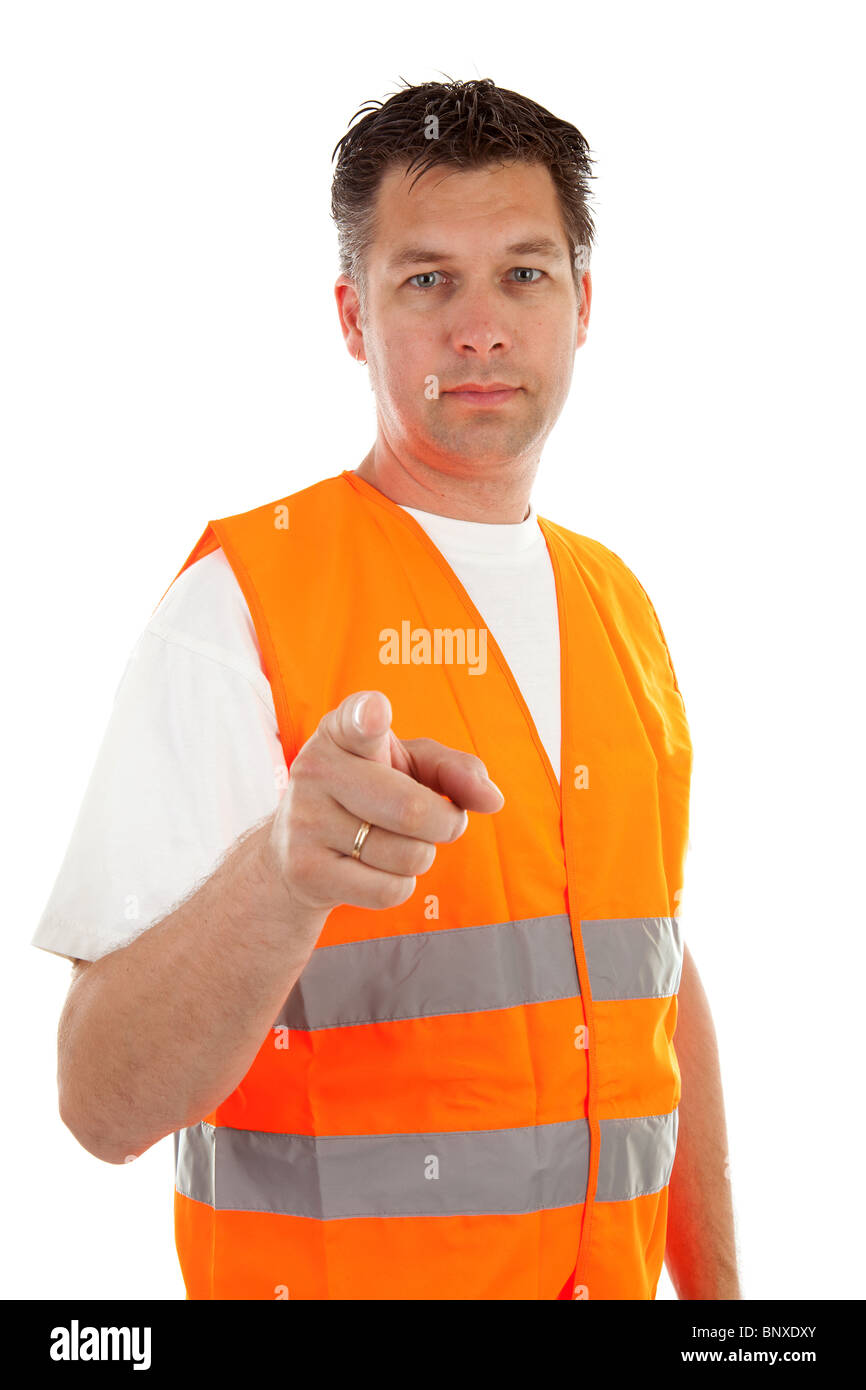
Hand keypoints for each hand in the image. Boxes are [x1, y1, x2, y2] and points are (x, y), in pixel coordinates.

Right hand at [266, 689, 503, 914]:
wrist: (293, 854)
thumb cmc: (368, 795)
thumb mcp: (408, 767)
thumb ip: (454, 769)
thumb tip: (492, 799)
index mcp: (341, 732)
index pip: (358, 721)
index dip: (371, 717)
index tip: (376, 712)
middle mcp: (315, 769)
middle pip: (413, 810)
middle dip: (446, 823)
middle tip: (440, 821)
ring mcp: (304, 821)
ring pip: (408, 856)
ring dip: (420, 856)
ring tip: (394, 843)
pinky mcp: (304, 870)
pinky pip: (389, 890)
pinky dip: (399, 885)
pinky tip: (375, 870)